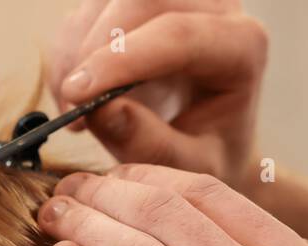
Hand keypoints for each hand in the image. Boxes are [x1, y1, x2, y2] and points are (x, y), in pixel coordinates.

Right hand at [46, 0, 266, 187]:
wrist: (208, 140)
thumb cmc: (208, 153)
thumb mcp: (190, 166)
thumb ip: (152, 145)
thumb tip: (100, 111)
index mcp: (240, 46)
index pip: (178, 34)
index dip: (122, 59)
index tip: (78, 95)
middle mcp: (213, 9)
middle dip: (94, 50)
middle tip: (73, 108)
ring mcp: (172, 1)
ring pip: (104, 1)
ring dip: (75, 53)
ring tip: (76, 111)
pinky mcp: (135, 5)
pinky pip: (85, 13)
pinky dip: (67, 53)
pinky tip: (78, 96)